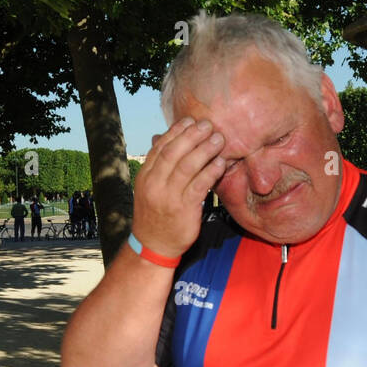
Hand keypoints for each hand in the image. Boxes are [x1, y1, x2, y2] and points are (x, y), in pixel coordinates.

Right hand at [131, 116, 226, 258]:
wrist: (153, 246)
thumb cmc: (156, 214)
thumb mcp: (150, 189)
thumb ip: (158, 165)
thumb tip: (163, 137)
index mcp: (145, 176)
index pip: (160, 147)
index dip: (176, 131)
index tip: (190, 120)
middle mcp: (154, 184)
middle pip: (173, 152)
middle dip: (192, 135)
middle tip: (208, 125)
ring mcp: (168, 197)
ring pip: (187, 166)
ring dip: (205, 150)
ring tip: (219, 139)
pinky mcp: (183, 210)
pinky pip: (199, 185)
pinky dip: (211, 172)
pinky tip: (221, 163)